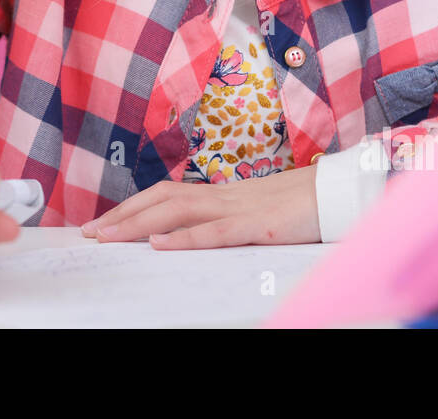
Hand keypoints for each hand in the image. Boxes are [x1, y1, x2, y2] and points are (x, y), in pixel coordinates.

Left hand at [80, 166, 320, 247]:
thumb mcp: (264, 213)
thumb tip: (204, 233)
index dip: (135, 206)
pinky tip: (160, 245)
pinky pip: (216, 232)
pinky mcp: (260, 227)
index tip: (106, 222)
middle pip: (163, 199)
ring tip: (108, 237)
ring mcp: (242, 209)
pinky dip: (185, 238)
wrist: (347, 193)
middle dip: (123, 215)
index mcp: (227, 194)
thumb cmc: (309, 205)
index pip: (170, 194)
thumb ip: (234, 220)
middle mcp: (227, 196)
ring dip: (139, 224)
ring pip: (179, 211)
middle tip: (91, 233)